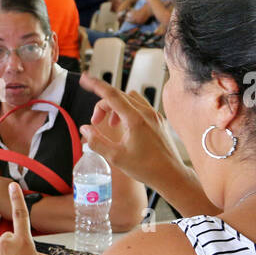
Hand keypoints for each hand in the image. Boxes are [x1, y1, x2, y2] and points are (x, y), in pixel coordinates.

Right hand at [78, 72, 182, 187]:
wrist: (171, 175)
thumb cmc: (147, 168)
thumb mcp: (115, 157)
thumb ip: (97, 141)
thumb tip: (85, 129)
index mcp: (135, 119)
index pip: (111, 95)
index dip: (96, 85)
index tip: (85, 79)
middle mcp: (146, 113)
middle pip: (119, 96)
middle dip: (103, 105)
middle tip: (96, 122)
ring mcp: (154, 115)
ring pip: (130, 99)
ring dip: (116, 107)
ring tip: (111, 124)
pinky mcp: (159, 120)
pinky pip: (140, 106)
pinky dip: (128, 110)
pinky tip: (125, 126)